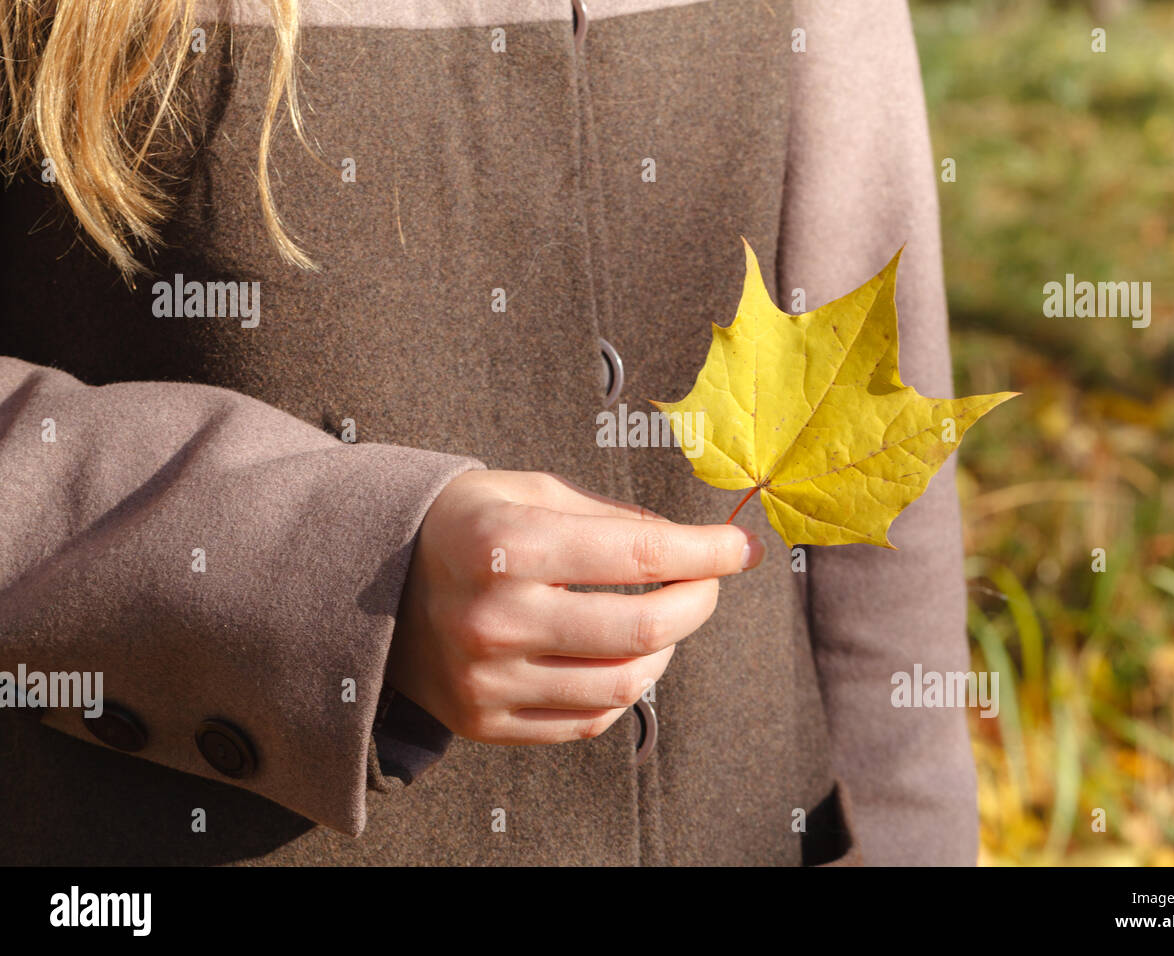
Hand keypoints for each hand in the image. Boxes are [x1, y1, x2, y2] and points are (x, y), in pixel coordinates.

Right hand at [386, 470, 763, 744]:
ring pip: (622, 686)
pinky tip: (623, 658)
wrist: (372, 586)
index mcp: (508, 544)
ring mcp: (489, 678)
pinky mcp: (486, 721)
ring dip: (666, 652)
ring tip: (664, 621)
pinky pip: (585, 722)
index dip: (707, 552)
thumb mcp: (528, 491)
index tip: (741, 546)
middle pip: (641, 629)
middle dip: (700, 603)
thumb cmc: (465, 527)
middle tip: (711, 583)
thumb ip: (609, 516)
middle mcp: (496, 616)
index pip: (640, 555)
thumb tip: (687, 543)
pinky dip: (623, 692)